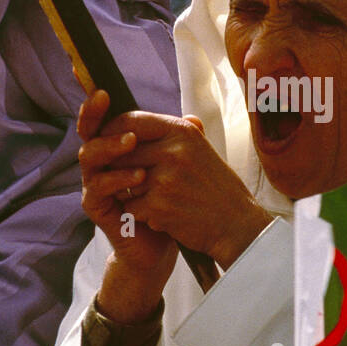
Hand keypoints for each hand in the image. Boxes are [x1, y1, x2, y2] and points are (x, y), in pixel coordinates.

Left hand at [78, 91, 271, 318]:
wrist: (236, 224)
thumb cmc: (217, 187)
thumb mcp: (202, 149)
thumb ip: (171, 135)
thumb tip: (136, 126)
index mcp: (182, 131)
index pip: (130, 121)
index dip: (113, 132)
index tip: (110, 143)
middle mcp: (173, 151)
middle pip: (121, 153)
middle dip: (121, 169)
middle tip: (135, 180)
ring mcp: (165, 179)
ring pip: (122, 181)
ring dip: (132, 193)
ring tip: (155, 199)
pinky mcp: (159, 206)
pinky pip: (130, 206)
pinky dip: (141, 214)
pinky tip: (161, 215)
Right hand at [78, 91, 177, 320]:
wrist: (163, 241)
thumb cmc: (166, 200)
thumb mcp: (175, 167)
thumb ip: (179, 143)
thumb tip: (193, 119)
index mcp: (115, 147)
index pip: (104, 118)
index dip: (98, 101)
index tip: (104, 85)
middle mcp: (100, 162)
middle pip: (87, 131)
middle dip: (92, 113)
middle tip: (104, 99)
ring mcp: (94, 183)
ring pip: (89, 156)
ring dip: (110, 146)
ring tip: (131, 141)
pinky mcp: (96, 207)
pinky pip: (98, 188)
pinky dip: (117, 179)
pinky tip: (137, 176)